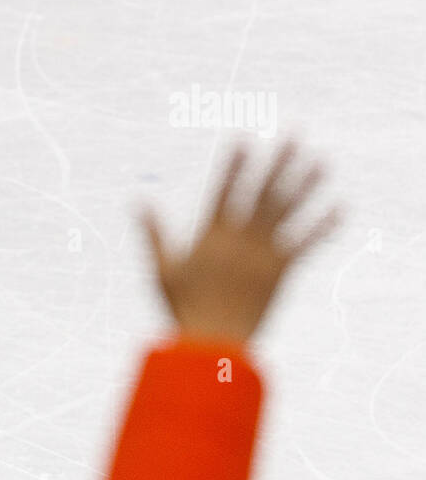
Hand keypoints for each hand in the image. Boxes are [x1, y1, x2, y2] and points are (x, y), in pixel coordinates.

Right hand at [141, 138, 339, 344]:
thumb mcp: (162, 269)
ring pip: (288, 212)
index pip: (224, 191)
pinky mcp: (281, 271)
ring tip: (321, 161)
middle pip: (263, 192)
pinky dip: (323, 226)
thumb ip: (154, 234)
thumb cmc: (183, 307)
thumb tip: (139, 203)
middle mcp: (240, 239)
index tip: (243, 137)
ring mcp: (263, 254)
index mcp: (211, 236)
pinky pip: (306, 244)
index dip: (234, 164)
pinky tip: (338, 208)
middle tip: (294, 135)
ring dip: (306, 185)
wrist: (213, 343)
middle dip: (278, 162)